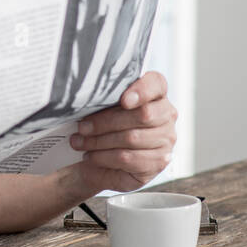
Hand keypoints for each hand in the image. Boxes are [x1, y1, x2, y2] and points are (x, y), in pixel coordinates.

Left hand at [65, 71, 177, 194]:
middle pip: (142, 114)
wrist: (100, 163)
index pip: (156, 83)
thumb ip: (103, 100)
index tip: (124, 100)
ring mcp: (166, 139)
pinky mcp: (158, 162)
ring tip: (80, 143)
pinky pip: (129, 158)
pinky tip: (91, 156)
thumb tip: (87, 98)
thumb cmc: (102, 129)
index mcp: (155, 94)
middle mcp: (166, 115)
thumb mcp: (101, 110)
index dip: (142, 90)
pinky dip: (104, 157)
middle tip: (82, 127)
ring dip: (99, 141)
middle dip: (105, 122)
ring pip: (132, 138)